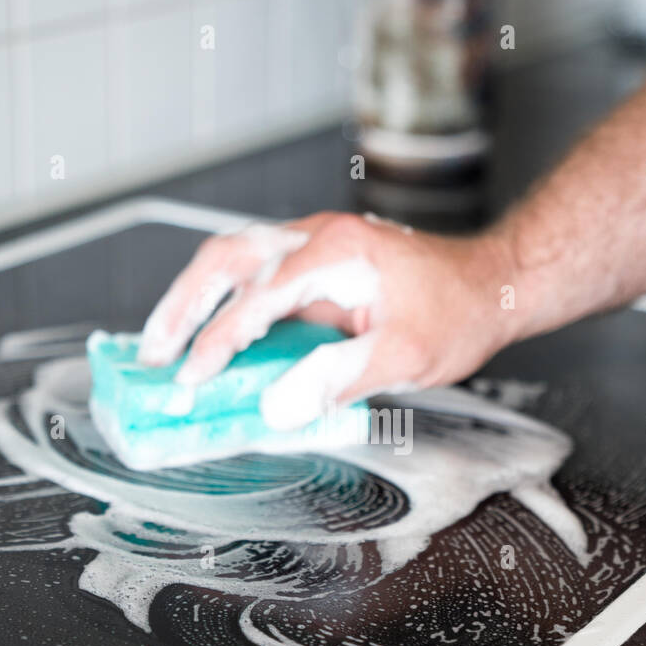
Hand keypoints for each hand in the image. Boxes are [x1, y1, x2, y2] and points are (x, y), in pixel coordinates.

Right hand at [138, 212, 516, 430]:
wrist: (493, 285)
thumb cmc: (458, 313)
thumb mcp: (406, 355)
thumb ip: (340, 379)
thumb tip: (276, 406)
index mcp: (336, 252)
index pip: (258, 299)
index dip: (219, 342)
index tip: (193, 382)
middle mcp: (317, 238)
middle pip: (227, 259)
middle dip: (182, 307)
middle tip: (152, 354)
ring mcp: (314, 247)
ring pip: (233, 260)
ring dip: (192, 299)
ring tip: (160, 345)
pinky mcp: (315, 264)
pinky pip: (255, 276)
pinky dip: (221, 303)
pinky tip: (207, 337)